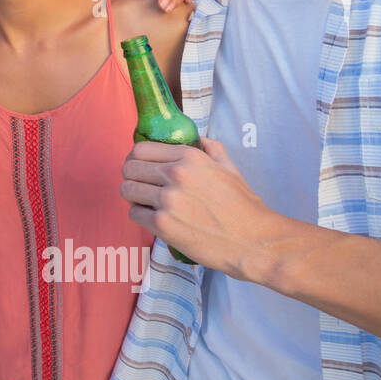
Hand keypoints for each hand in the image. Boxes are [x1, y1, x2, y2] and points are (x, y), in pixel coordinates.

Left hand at [119, 136, 289, 279]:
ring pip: (127, 190)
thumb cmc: (244, 206)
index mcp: (190, 157)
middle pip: (129, 168)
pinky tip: (153, 219)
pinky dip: (140, 216)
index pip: (141, 149)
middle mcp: (175, 174)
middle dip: (132, 177)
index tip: (141, 168)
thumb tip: (200, 139)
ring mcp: (167, 199)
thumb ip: (212, 150)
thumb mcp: (230, 169)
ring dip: (133, 197)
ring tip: (146, 203)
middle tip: (141, 187)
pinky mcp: (162, 224)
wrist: (254, 241)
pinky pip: (133, 214)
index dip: (137, 159)